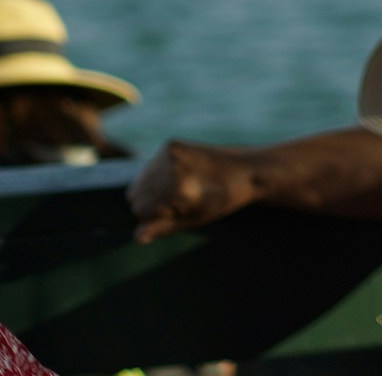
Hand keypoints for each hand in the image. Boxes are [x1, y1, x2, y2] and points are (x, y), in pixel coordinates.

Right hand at [129, 141, 257, 242]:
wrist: (247, 169)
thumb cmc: (222, 200)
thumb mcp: (195, 220)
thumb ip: (163, 228)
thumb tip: (136, 237)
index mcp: (178, 188)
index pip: (139, 210)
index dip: (156, 217)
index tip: (180, 211)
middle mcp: (171, 166)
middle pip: (134, 195)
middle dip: (151, 204)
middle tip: (182, 201)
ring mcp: (170, 152)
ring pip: (139, 181)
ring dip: (152, 190)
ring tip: (181, 189)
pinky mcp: (171, 144)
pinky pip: (148, 168)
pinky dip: (157, 176)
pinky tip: (180, 176)